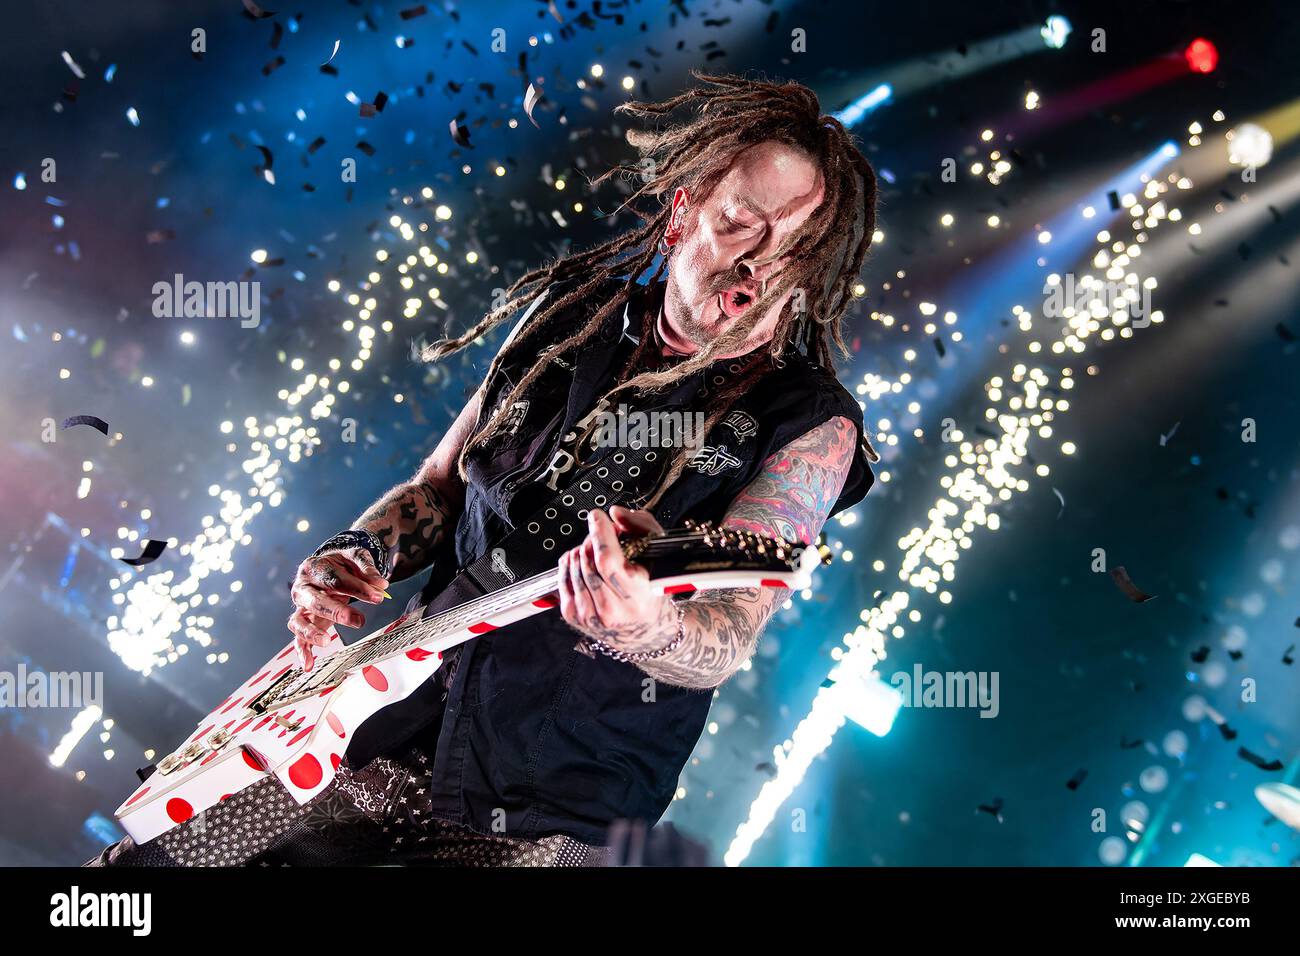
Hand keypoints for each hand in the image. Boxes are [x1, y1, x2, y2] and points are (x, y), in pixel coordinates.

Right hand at [288, 547, 388, 669]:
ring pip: (298, 621)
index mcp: (314, 567)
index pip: (335, 579)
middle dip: (336, 611)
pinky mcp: (302, 621)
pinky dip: (302, 651)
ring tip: (327, 641)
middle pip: (315, 601)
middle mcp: (302, 587)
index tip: (378, 596)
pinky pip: (297, 638)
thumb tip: (381, 585)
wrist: (324, 567)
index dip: (358, 588)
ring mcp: (300, 606)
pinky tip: (308, 665)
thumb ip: (367, 569)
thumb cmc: (340, 564)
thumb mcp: (354, 558)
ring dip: (311, 632)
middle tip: (358, 620)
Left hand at [557, 506, 675, 652]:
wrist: (647, 630)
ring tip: (593, 549)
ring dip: (581, 550)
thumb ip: (641, 527)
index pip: (608, 560)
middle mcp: (613, 610)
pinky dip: (569, 564)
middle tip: (601, 534)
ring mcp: (591, 616)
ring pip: (574, 569)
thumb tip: (616, 515)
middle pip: (589, 562)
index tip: (598, 517)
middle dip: (593, 540)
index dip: (600, 534)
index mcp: (637, 596)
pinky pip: (563, 581)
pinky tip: (580, 561)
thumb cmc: (652, 591)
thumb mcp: (658, 556)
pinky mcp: (575, 617)